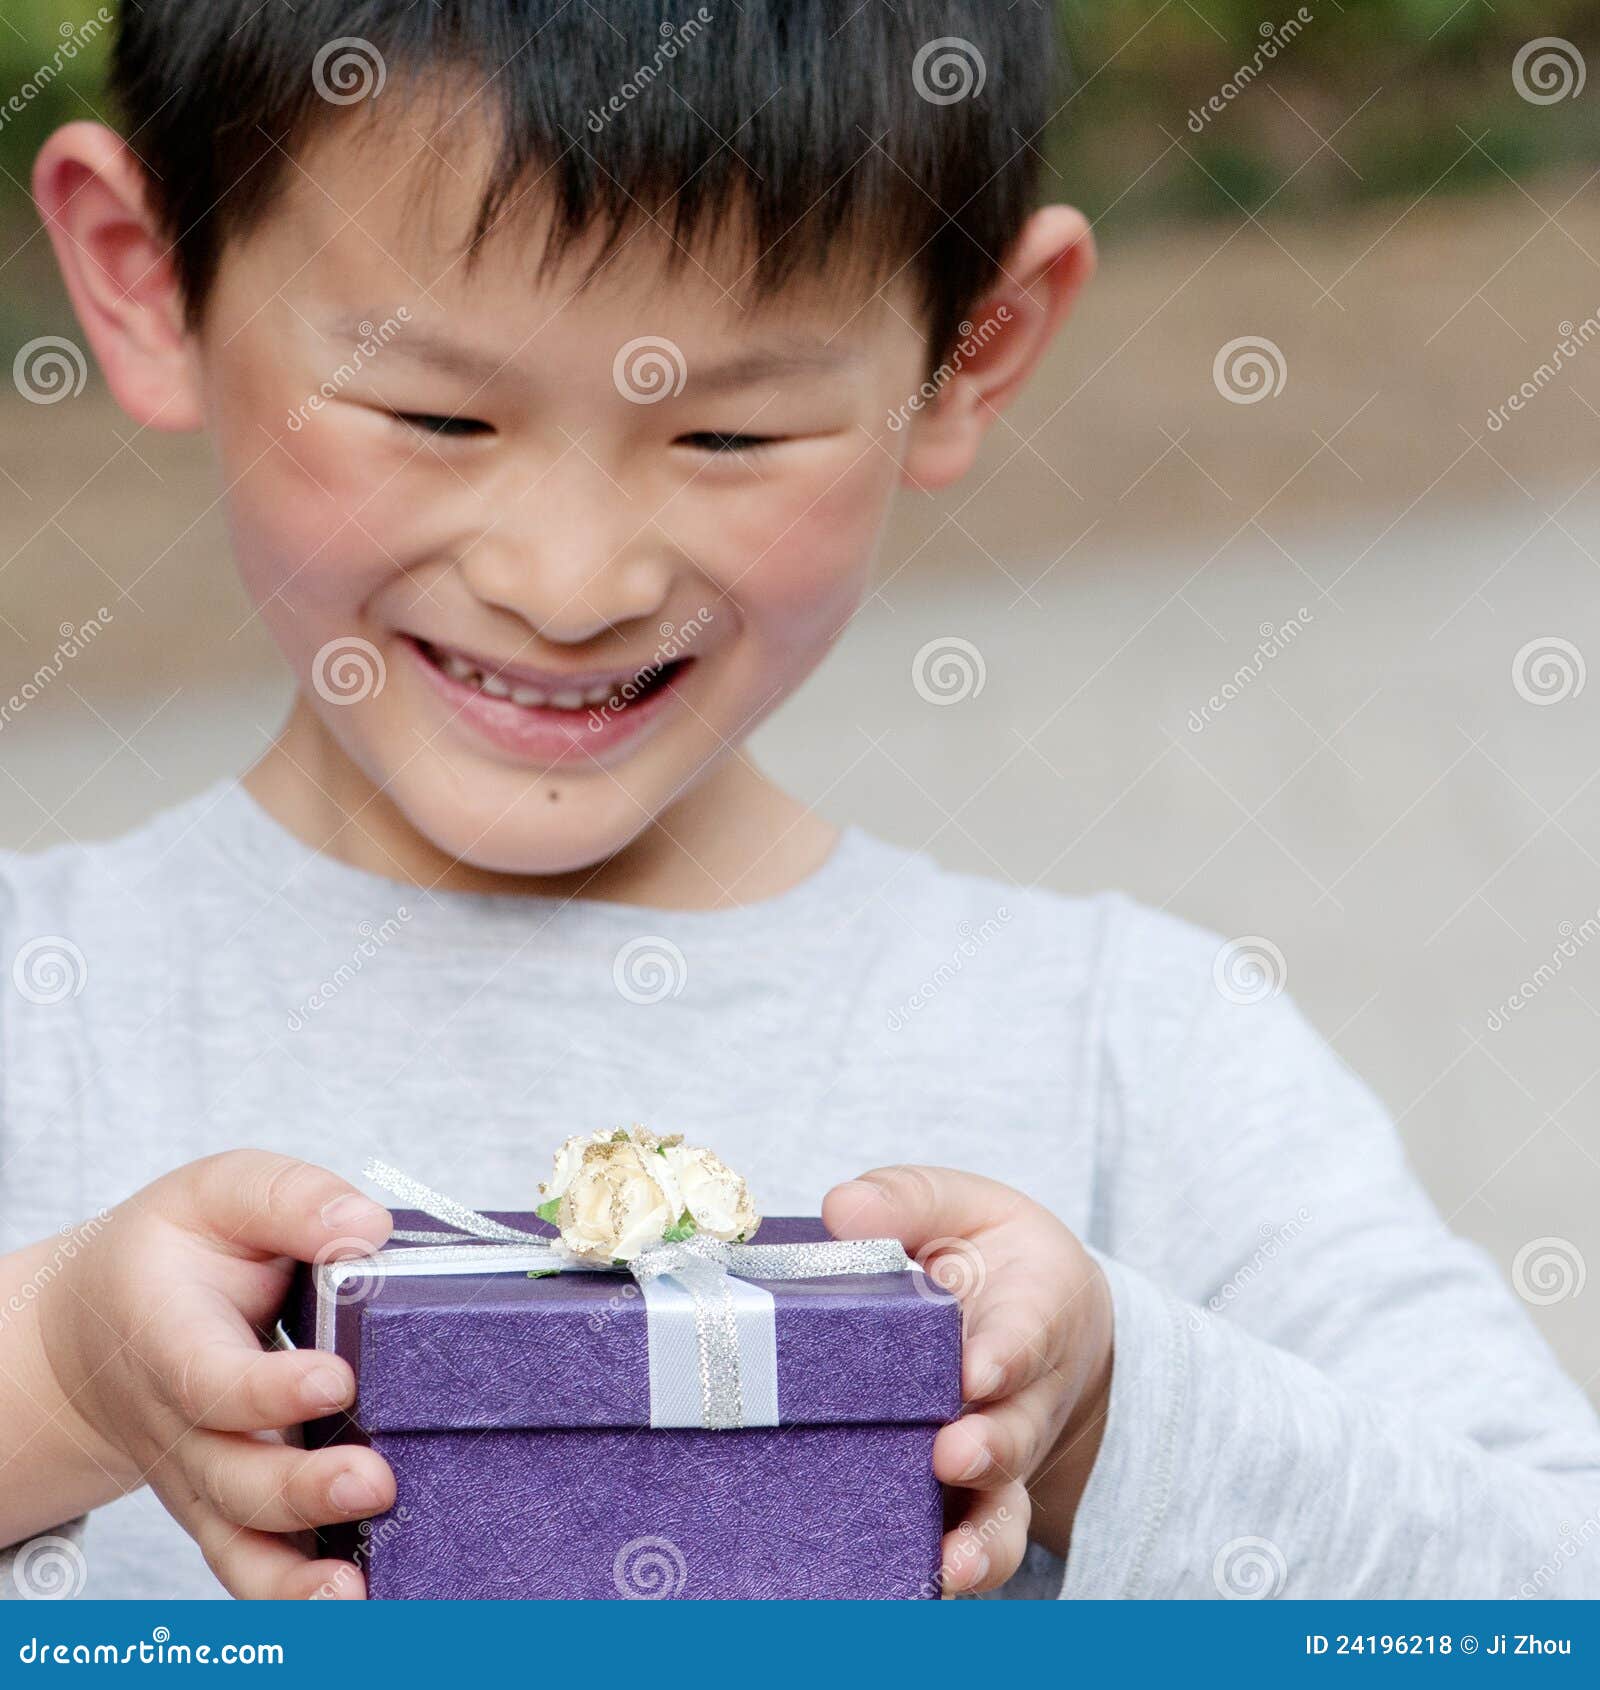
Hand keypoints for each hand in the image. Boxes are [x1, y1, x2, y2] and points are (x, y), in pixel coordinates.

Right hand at [36, 1150, 396, 1597]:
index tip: (334, 1378)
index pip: (212, 1379)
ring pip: (240, 1544)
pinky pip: (254, 1569)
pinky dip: (294, 1600)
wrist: (103, 1325)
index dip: (268, 1389)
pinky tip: (354, 1609)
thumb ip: (292, 1200)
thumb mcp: (223, 1192)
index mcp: (172, 1338)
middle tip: (373, 1480)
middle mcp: (183, 1426)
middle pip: (234, 1478)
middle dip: (302, 1489)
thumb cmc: (180, 1250)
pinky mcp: (232, 1509)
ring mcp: (204, 1478)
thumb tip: (366, 1228)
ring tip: (358, 1590)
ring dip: (297, 1575)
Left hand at [823, 1165, 1111, 1595]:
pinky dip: (961, 1570)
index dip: (1004, 1353)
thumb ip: (907, 1201)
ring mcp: (1001, 1455)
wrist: (1044, 1316)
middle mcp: (1022, 1395)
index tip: (977, 1370)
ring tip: (946, 1558)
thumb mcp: (959, 1206)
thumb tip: (839, 1211)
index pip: (1025, 1332)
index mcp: (1029, 1309)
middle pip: (1013, 1429)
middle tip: (949, 1455)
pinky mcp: (973, 1496)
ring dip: (978, 1533)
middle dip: (985, 1448)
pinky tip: (926, 1587)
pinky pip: (976, 1542)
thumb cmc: (987, 1253)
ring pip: (1003, 1504)